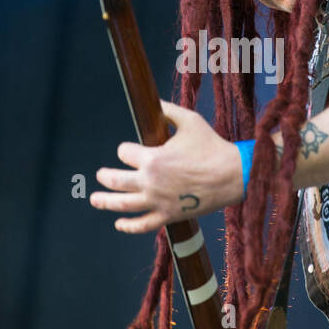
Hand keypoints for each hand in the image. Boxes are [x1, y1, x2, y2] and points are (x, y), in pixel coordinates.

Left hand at [90, 100, 242, 233]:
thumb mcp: (190, 120)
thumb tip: (153, 101)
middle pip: (116, 181)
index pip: (124, 153)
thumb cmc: (212, 145)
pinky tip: (119, 224)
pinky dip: (129, 226)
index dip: (126, 150)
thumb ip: (167, 111)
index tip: (130, 150)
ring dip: (106, 202)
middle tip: (101, 175)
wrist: (233, 174)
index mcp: (153, 157)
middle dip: (106, 177)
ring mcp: (158, 201)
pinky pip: (143, 225)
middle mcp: (150, 181)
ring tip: (95, 199)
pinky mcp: (169, 216)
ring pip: (124, 205)